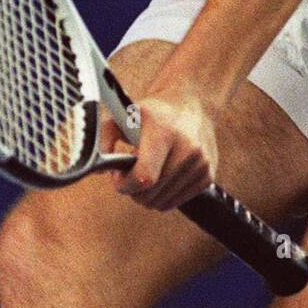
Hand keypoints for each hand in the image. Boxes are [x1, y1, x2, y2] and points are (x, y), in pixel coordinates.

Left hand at [102, 85, 218, 211]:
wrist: (191, 104)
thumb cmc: (152, 113)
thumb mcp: (124, 115)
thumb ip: (105, 138)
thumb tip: (99, 170)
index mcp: (164, 132)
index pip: (145, 177)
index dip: (126, 184)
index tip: (119, 177)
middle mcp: (187, 149)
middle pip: (150, 194)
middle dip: (133, 190)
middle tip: (129, 174)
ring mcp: (201, 164)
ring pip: (161, 203)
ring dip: (147, 194)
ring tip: (145, 173)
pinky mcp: (208, 176)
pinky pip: (175, 202)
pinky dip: (163, 195)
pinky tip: (161, 176)